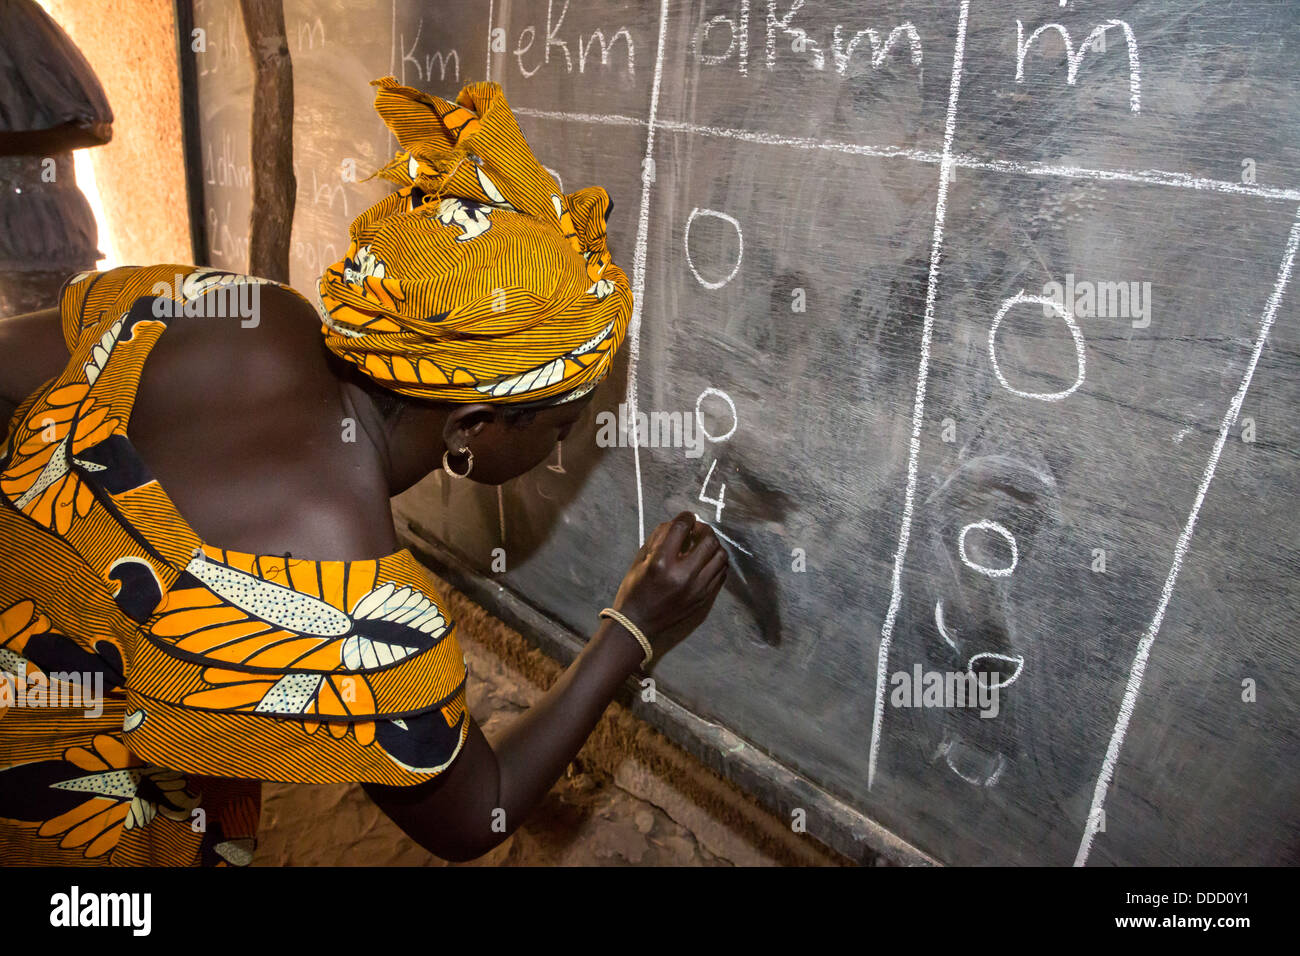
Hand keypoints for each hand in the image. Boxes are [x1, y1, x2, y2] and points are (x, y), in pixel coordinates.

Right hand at [610, 512, 727, 662]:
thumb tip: (677, 525)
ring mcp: (697, 588)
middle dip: (704, 529)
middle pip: (708, 540)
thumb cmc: (634, 591)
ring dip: (713, 545)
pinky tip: (707, 560)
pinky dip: (716, 561)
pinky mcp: (704, 598)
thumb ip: (659, 540)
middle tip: (697, 530)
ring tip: (703, 545)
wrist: (638, 626)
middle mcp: (683, 574)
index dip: (686, 517)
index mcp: (661, 562)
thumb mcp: (640, 561)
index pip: (681, 528)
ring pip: (720, 556)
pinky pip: (721, 572)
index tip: (687, 517)